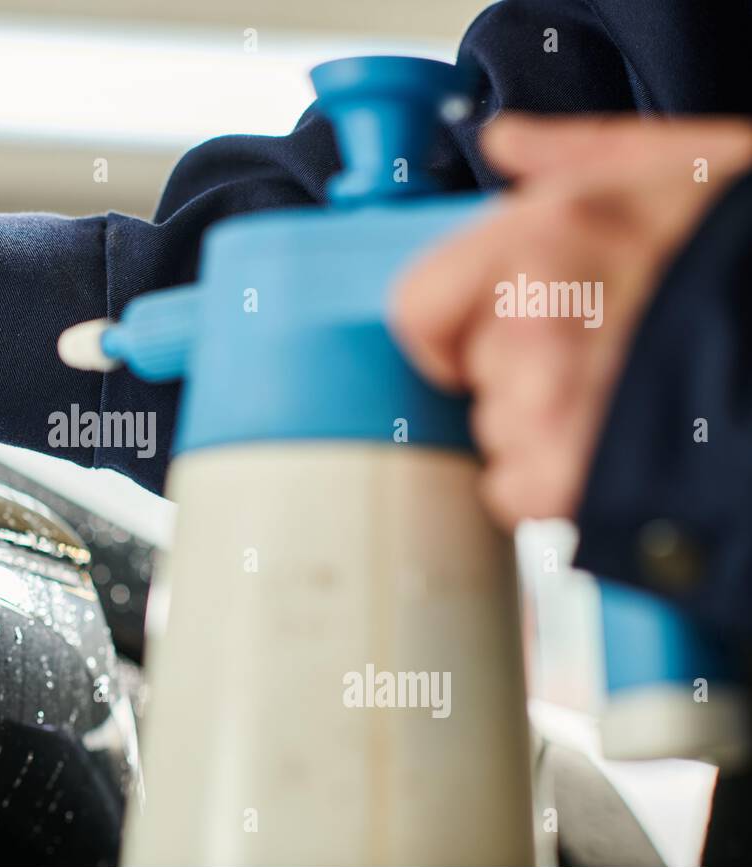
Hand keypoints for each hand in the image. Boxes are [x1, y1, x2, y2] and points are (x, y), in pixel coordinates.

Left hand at [391, 115, 751, 529]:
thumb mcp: (682, 168)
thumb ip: (575, 155)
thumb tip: (504, 140)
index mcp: (548, 235)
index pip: (418, 304)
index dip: (445, 327)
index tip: (473, 338)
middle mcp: (536, 319)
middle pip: (478, 369)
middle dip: (528, 369)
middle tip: (612, 354)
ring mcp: (552, 403)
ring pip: (501, 430)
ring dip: (549, 425)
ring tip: (631, 396)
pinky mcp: (572, 478)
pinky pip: (517, 491)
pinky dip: (557, 484)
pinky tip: (619, 447)